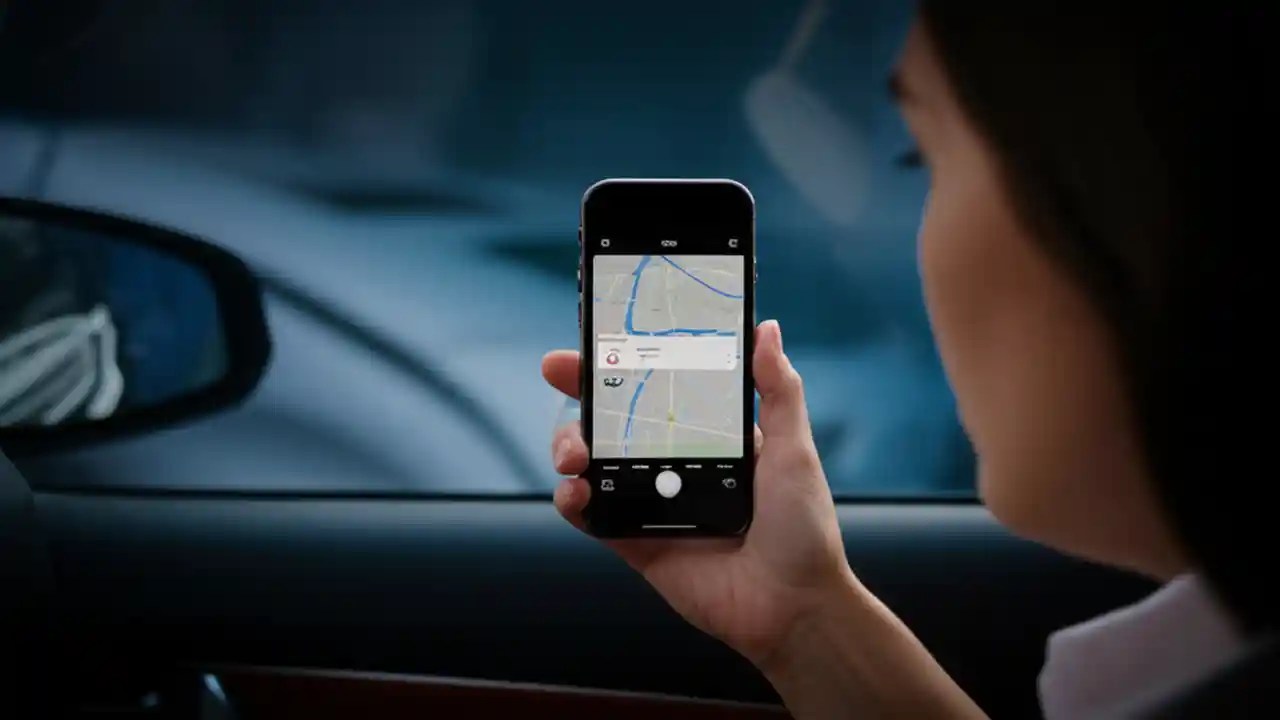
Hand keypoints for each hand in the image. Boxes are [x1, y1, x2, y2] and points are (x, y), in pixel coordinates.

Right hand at [542, 320, 853, 666]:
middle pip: (612, 418)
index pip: (657, 387)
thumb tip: (765, 328)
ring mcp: (652, 503)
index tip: (597, 336)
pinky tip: (575, 491)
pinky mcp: (636, 543)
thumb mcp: (793, 449)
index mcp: (709, 435)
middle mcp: (674, 463)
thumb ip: (778, 389)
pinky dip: (573, 501)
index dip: (623, 361)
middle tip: (556, 371)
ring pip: (592, 462)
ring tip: (575, 452)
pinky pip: (592, 516)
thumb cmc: (802, 528)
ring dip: (568, 445)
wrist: (793, 606)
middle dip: (579, 391)